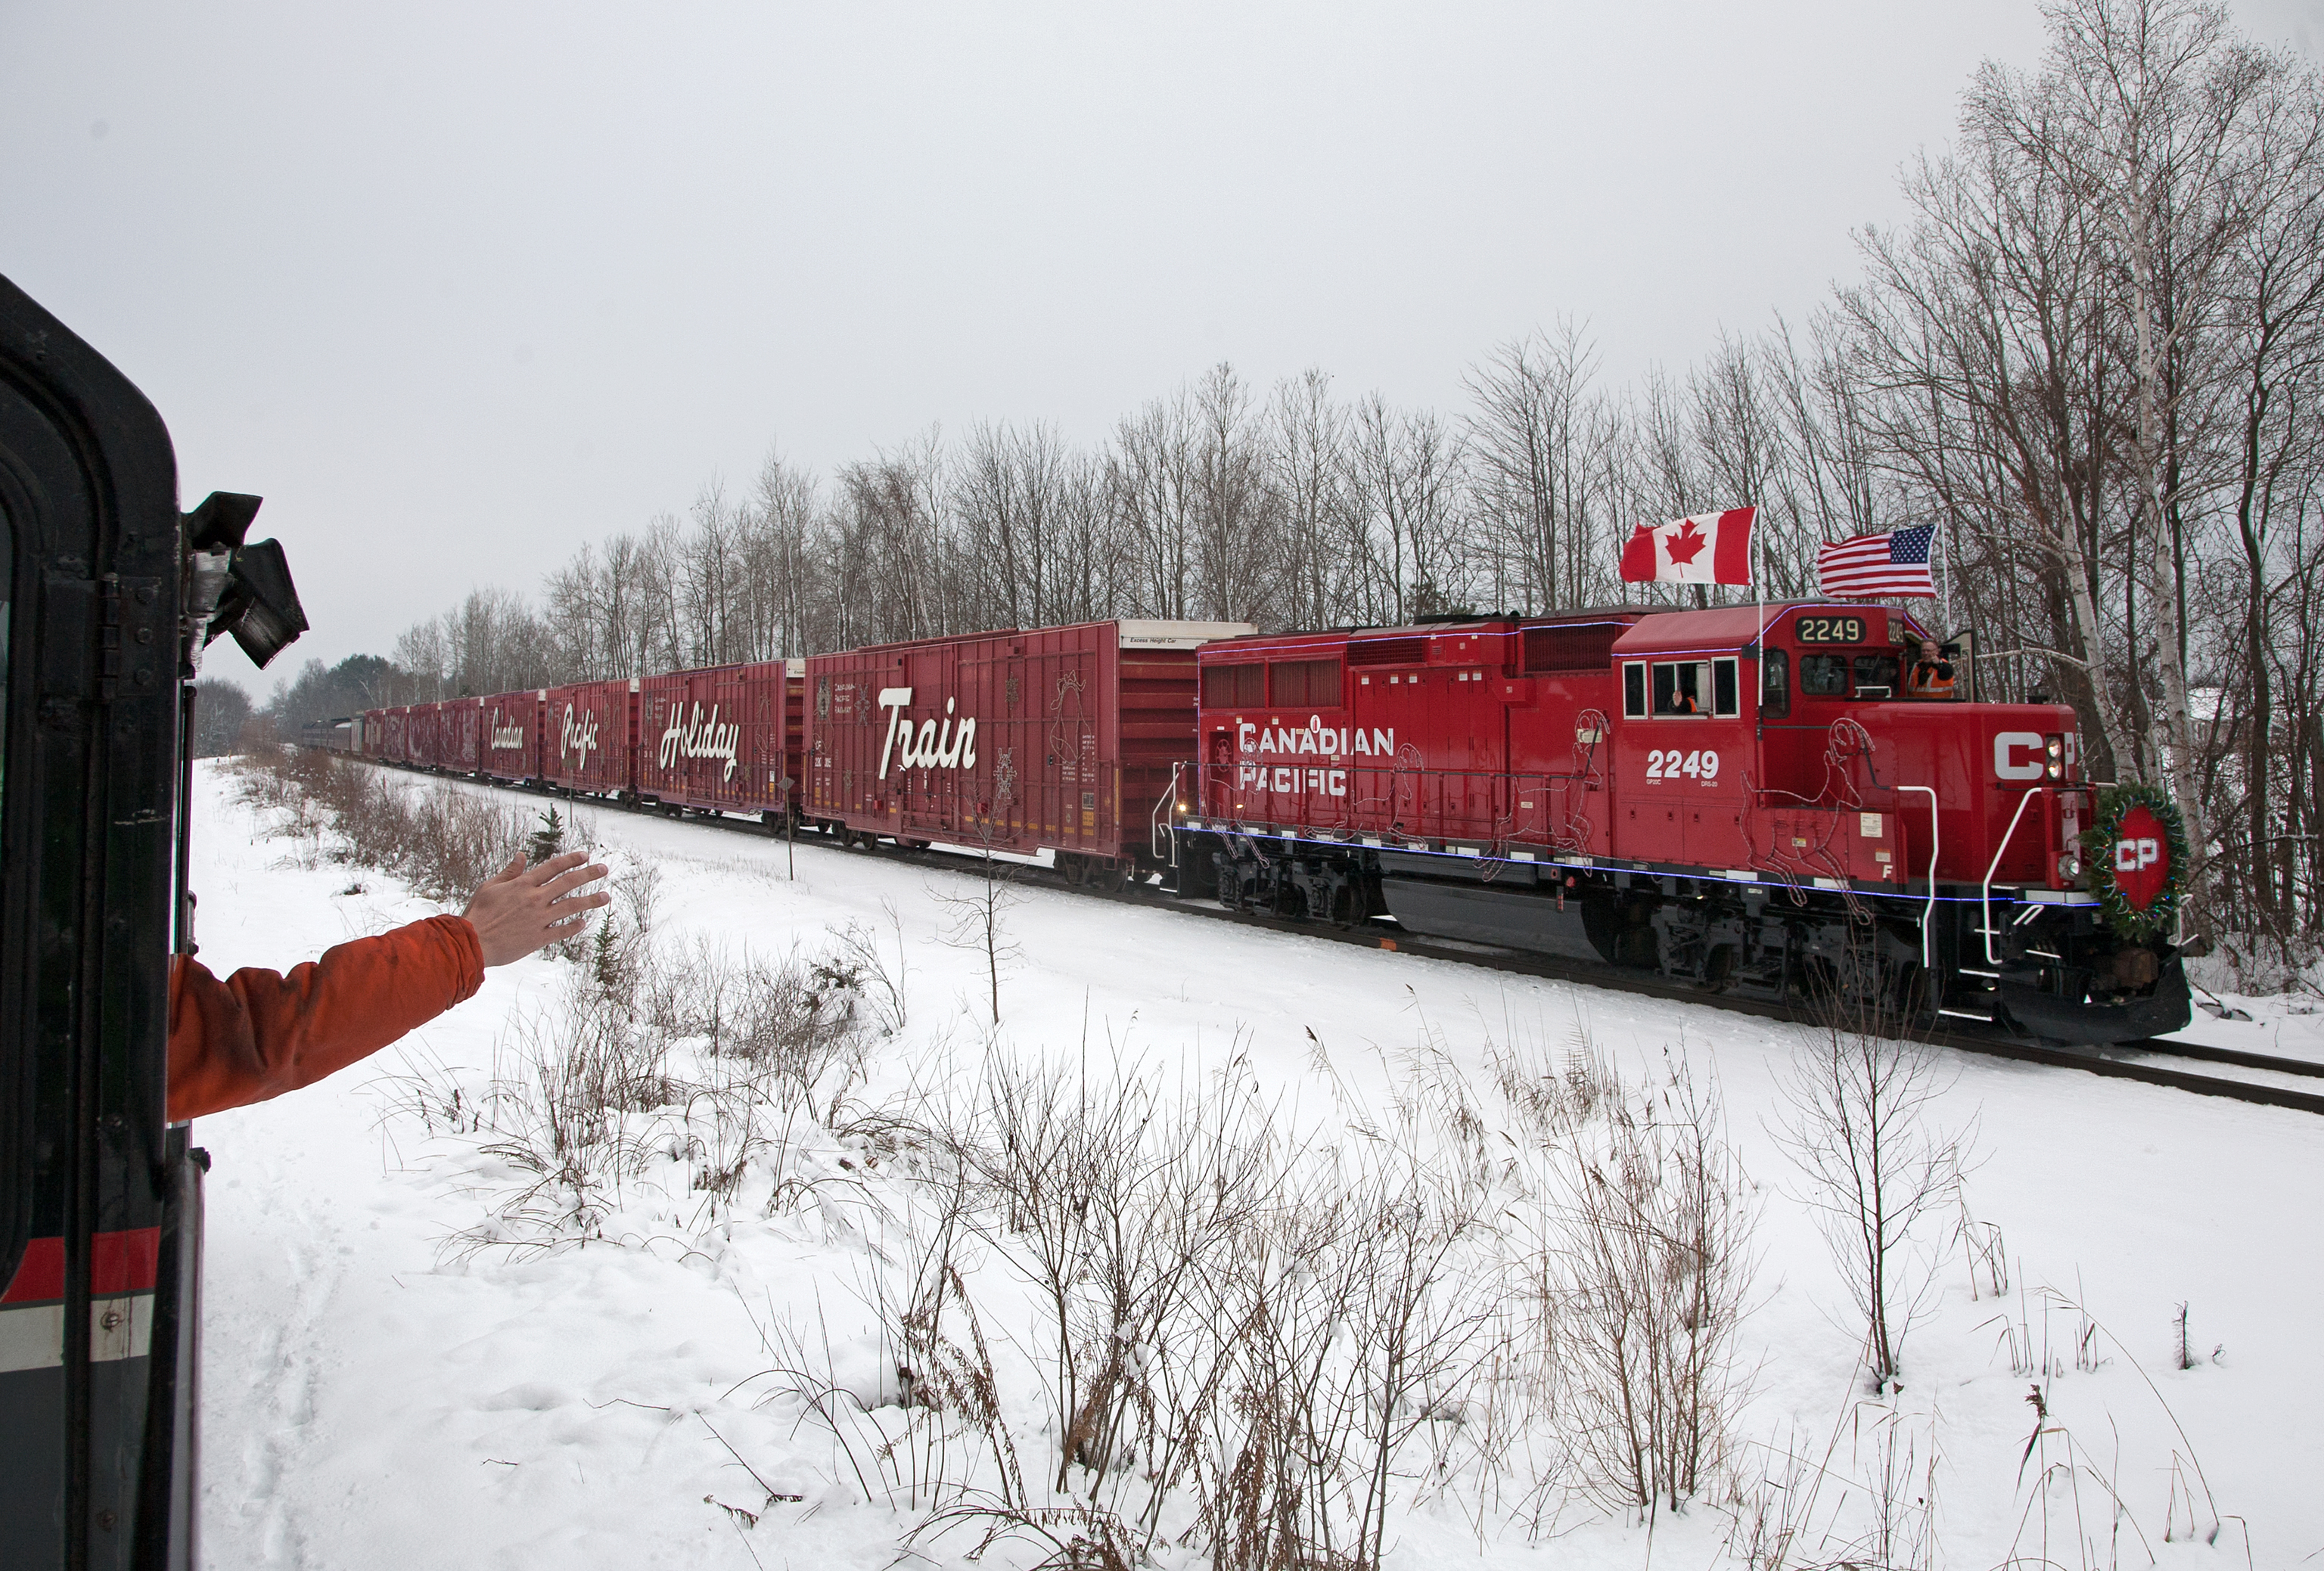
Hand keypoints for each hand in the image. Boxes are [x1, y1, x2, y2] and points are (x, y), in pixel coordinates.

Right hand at [462, 850, 611, 966]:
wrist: (471, 942)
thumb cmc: (477, 914)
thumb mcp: (490, 887)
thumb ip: (509, 872)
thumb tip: (521, 855)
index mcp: (522, 884)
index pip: (553, 867)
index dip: (571, 859)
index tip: (585, 855)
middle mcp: (534, 899)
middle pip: (568, 882)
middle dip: (588, 874)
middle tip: (604, 869)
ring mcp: (538, 919)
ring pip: (571, 906)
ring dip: (590, 900)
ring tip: (605, 896)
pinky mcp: (538, 938)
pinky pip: (562, 931)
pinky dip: (574, 926)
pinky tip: (583, 922)